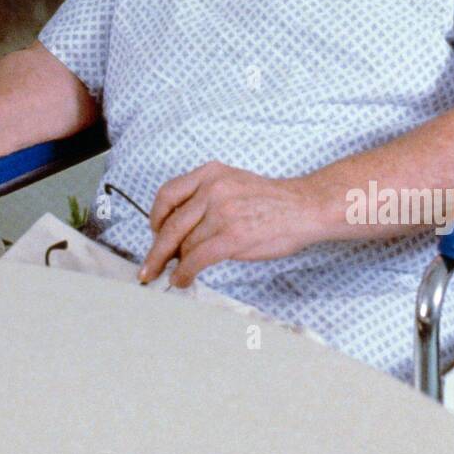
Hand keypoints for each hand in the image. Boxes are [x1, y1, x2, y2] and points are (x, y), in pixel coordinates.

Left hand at [139, 162, 324, 287]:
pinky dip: (184, 273)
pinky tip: (182, 280)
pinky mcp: (231, 237)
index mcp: (210, 173)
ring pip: (184, 244)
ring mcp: (221, 213)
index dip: (155, 217)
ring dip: (174, 264)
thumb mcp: (233, 183)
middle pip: (170, 224)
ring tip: (171, 275)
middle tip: (147, 267)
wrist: (305, 208)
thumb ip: (206, 198)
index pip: (168, 193)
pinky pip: (196, 259)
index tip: (153, 233)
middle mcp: (212, 190)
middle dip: (156, 250)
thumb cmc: (272, 201)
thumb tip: (180, 230)